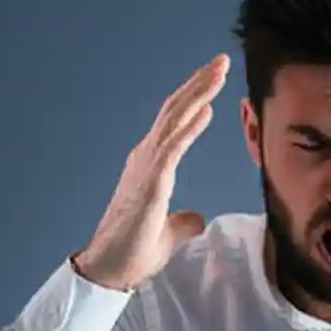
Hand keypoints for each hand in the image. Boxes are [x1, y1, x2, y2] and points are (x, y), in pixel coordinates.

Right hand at [74, 54, 228, 290]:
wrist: (109, 269)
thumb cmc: (133, 252)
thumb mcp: (168, 235)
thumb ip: (183, 222)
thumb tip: (197, 218)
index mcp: (150, 166)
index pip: (174, 123)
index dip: (194, 99)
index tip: (214, 80)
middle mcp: (145, 159)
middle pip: (174, 111)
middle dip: (199, 84)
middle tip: (220, 61)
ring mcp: (146, 169)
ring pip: (174, 121)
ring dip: (198, 95)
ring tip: (219, 72)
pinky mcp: (150, 184)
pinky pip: (172, 149)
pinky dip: (190, 129)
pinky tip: (206, 111)